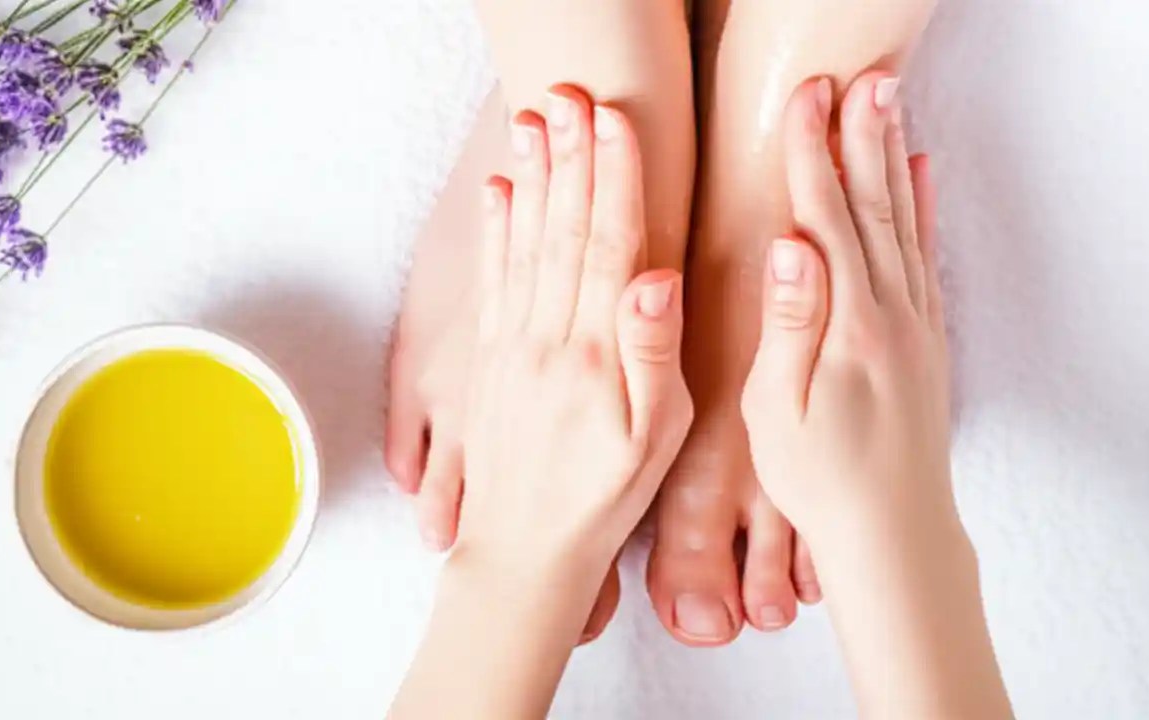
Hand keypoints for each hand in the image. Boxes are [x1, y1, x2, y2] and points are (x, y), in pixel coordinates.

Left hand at [458, 92, 692, 579]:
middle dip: (570, 156)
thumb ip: (652, 351)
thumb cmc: (601, 498)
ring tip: (535, 120)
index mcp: (593, 352)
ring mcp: (513, 344)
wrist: (524, 550)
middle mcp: (547, 337)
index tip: (616, 120)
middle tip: (571, 94)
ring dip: (533, 177)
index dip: (614, 177)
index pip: (607, 245)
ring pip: (525, 243)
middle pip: (561, 228)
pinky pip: (494, 280)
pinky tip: (501, 192)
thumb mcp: (651, 437)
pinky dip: (496, 231)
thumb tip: (658, 277)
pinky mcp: (491, 358)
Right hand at [741, 74, 1010, 718]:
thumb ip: (787, 323)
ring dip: (892, 158)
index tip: (804, 98)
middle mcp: (890, 314)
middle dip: (860, 137)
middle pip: (873, 205)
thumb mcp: (777, 412)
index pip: (826, 219)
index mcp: (846, 325)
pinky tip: (920, 175)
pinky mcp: (926, 340)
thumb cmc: (820, 480)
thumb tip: (788, 247)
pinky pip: (927, 257)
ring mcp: (915, 324)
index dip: (811, 155)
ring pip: (903, 222)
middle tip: (856, 79)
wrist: (895, 532)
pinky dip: (923, 209)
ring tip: (886, 103)